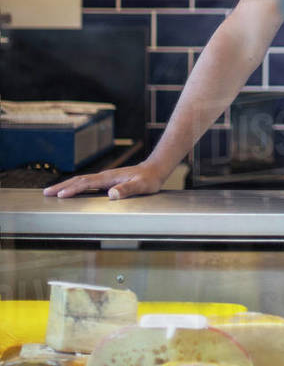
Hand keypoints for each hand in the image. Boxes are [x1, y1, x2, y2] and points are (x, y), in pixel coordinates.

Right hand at [42, 161, 164, 200]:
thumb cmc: (149, 179)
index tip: (60, 195)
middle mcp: (104, 176)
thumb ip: (127, 189)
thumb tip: (111, 194)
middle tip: (46, 193)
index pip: (86, 183)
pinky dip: (76, 186)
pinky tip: (72, 191)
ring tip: (53, 192)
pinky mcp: (107, 181)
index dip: (73, 189)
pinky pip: (87, 184)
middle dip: (62, 186)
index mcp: (109, 178)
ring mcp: (105, 178)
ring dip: (66, 186)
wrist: (154, 170)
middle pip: (79, 180)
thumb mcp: (141, 186)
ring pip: (81, 181)